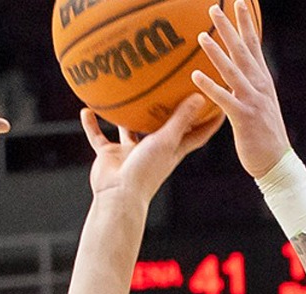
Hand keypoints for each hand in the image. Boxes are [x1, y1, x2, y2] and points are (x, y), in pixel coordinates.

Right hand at [79, 95, 224, 201]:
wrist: (118, 196)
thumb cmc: (147, 172)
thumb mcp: (166, 140)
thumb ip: (181, 119)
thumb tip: (201, 95)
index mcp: (173, 149)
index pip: (197, 133)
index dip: (209, 120)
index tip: (220, 101)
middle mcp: (153, 149)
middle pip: (163, 127)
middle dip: (168, 110)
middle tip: (172, 86)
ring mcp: (131, 153)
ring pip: (128, 129)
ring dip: (125, 115)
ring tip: (124, 91)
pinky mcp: (110, 156)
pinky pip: (98, 136)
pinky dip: (92, 125)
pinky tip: (86, 109)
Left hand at [191, 0, 289, 177]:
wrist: (276, 162)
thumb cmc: (263, 136)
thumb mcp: (258, 105)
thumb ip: (246, 88)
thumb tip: (233, 76)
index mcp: (262, 81)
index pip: (254, 45)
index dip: (245, 23)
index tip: (239, 2)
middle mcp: (259, 86)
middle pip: (243, 51)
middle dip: (229, 27)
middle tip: (214, 7)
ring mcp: (252, 100)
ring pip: (232, 71)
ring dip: (217, 51)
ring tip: (201, 35)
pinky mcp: (243, 117)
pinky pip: (223, 98)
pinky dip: (210, 85)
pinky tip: (196, 75)